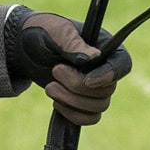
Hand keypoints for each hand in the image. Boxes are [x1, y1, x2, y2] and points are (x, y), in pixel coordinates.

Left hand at [4, 7, 132, 125]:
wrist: (26, 49)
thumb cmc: (45, 32)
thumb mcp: (57, 31)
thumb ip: (74, 43)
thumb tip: (94, 57)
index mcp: (106, 46)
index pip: (122, 64)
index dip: (108, 76)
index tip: (87, 80)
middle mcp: (106, 68)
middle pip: (107, 91)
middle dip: (76, 86)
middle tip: (55, 70)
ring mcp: (96, 88)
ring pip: (99, 107)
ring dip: (71, 101)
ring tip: (50, 87)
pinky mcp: (84, 103)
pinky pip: (90, 119)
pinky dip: (72, 114)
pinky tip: (56, 102)